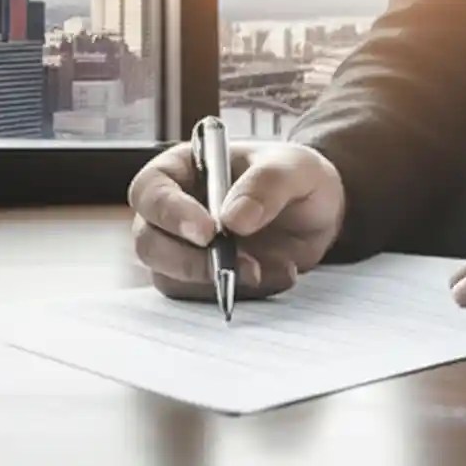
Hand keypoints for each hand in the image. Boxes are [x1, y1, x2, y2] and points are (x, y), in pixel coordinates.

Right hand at [128, 142, 344, 300]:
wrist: (316, 213)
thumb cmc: (296, 177)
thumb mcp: (295, 167)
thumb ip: (266, 184)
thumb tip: (232, 219)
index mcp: (182, 169)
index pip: (150, 191)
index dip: (169, 213)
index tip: (208, 232)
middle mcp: (172, 211)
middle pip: (148, 242)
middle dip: (187, 261)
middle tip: (235, 266)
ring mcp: (183, 249)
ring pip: (170, 277)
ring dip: (215, 282)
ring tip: (268, 269)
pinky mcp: (201, 280)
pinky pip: (201, 297)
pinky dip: (238, 293)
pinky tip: (275, 274)